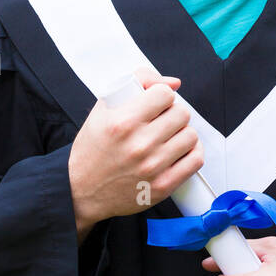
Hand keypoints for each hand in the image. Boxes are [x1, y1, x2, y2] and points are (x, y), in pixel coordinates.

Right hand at [68, 67, 203, 241]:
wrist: (80, 192)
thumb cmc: (92, 149)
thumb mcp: (103, 110)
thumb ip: (137, 85)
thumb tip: (175, 83)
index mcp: (122, 122)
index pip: (164, 94)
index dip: (161, 95)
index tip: (155, 103)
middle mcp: (139, 145)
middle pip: (182, 113)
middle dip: (173, 113)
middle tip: (162, 121)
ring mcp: (153, 167)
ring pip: (190, 135)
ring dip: (182, 133)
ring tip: (168, 138)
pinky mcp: (163, 186)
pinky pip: (196, 160)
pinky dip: (191, 153)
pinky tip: (178, 151)